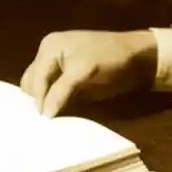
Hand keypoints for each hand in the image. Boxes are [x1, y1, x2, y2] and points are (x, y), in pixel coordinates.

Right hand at [20, 30, 157, 116]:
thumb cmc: (110, 58)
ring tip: (47, 121)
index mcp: (49, 47)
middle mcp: (49, 55)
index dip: (39, 100)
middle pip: (32, 83)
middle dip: (36, 101)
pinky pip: (54, 92)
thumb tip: (44, 115)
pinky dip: (54, 103)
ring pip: (41, 88)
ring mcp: (58, 66)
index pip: (35, 79)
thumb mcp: (83, 72)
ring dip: (43, 103)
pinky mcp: (69, 78)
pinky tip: (56, 114)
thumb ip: (61, 91)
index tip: (42, 122)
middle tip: (40, 123)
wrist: (138, 57)